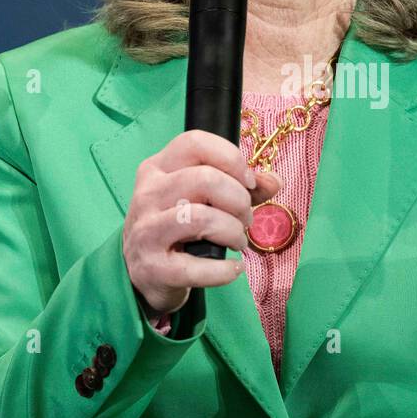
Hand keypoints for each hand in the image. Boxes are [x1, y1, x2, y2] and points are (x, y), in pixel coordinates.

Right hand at [123, 129, 281, 313]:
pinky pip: (197, 267)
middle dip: (239, 201)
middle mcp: (148, 194)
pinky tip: (233, 268)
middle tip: (245, 219)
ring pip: (201, 218)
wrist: (142, 274)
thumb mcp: (201, 198)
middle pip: (205, 180)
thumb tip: (274, 181)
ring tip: (238, 241)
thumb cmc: (176, 227)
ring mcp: (147, 231)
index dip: (231, 158)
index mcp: (158, 168)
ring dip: (233, 232)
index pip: (195, 143)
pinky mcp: (152, 268)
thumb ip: (239, 186)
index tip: (248, 182)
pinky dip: (224, 270)